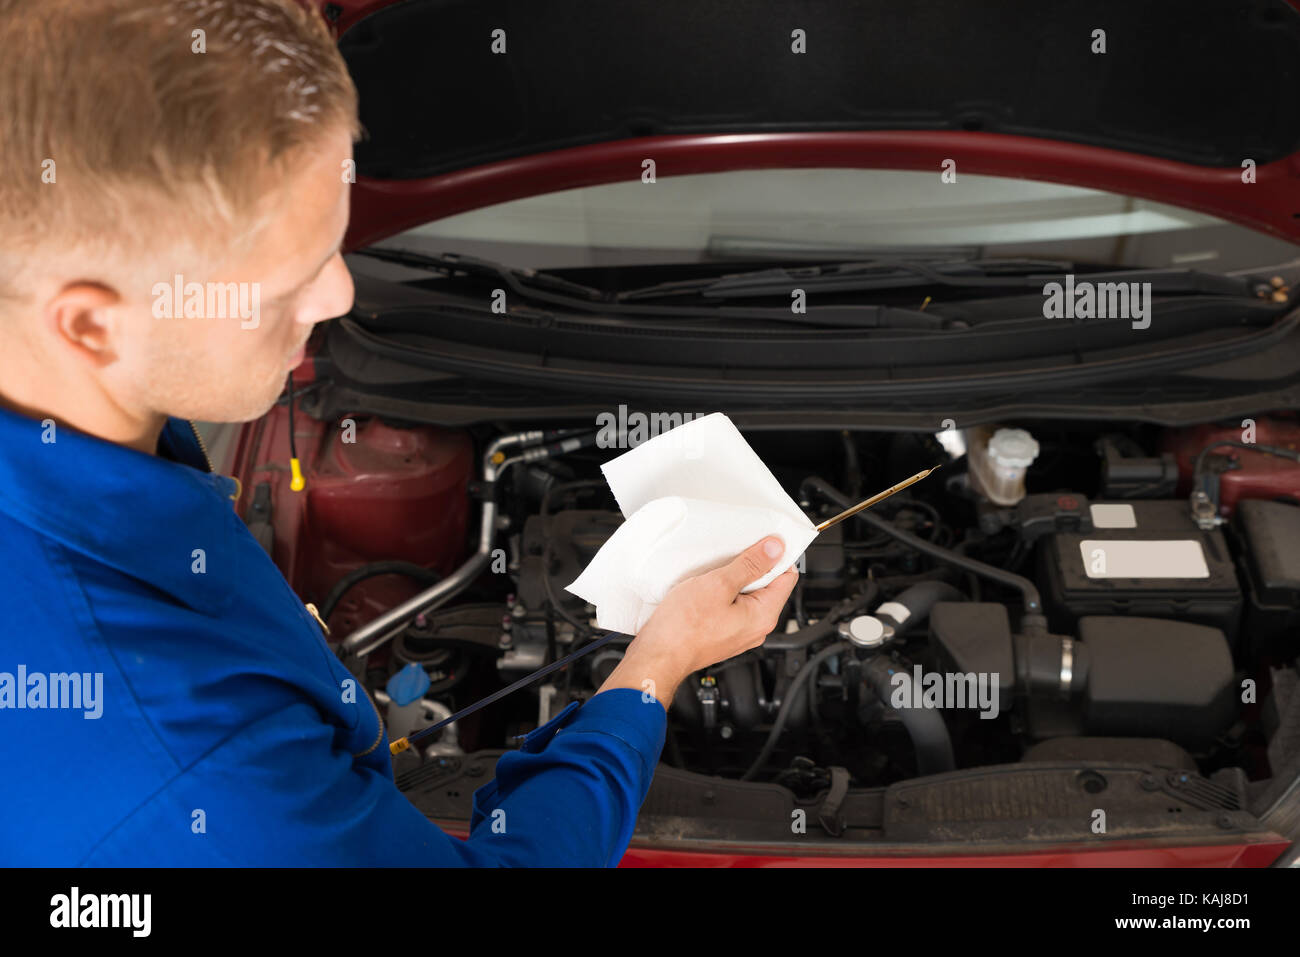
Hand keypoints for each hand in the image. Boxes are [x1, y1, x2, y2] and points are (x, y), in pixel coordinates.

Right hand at [596, 536, 798, 708]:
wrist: (658, 656)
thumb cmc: (683, 629)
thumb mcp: (719, 584)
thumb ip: (750, 565)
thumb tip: (775, 549)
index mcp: (763, 616)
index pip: (787, 576)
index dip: (777, 555)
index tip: (763, 542)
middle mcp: (756, 628)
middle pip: (767, 585)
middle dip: (752, 566)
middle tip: (731, 557)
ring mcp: (739, 632)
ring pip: (747, 595)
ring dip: (734, 579)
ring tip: (715, 573)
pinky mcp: (723, 633)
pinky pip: (731, 606)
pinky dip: (722, 593)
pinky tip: (705, 588)